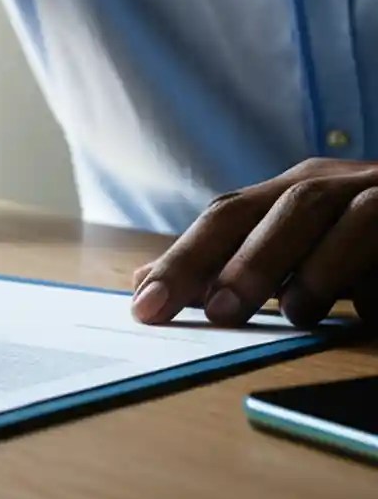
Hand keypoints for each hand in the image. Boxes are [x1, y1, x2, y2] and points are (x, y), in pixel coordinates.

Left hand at [132, 157, 377, 327]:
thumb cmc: (364, 250)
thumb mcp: (294, 258)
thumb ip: (228, 265)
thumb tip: (143, 281)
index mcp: (298, 189)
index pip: (228, 214)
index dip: (185, 257)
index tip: (143, 306)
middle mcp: (343, 183)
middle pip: (286, 206)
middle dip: (244, 258)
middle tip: (215, 312)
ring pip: (351, 215)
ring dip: (321, 267)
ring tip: (298, 314)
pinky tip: (368, 311)